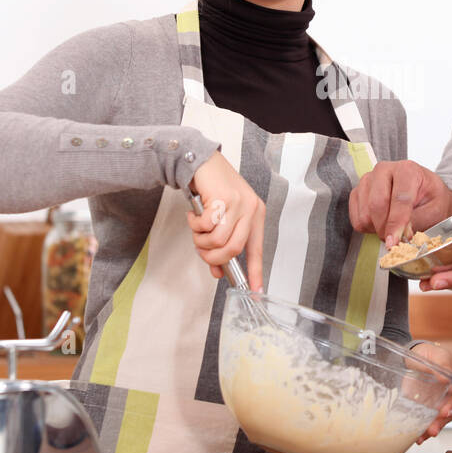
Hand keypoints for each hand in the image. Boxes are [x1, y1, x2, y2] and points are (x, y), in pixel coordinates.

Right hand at [185, 152, 264, 290]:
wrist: (202, 162)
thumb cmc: (213, 190)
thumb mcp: (223, 218)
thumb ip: (222, 243)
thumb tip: (218, 271)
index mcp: (255, 215)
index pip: (257, 249)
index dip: (256, 272)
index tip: (254, 291)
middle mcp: (251, 209)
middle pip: (234, 249)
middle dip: (213, 257)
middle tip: (203, 251)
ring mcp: (238, 203)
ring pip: (218, 240)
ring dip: (201, 241)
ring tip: (197, 229)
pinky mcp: (223, 199)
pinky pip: (206, 226)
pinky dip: (195, 225)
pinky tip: (194, 215)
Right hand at [348, 159, 451, 247]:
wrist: (424, 191)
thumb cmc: (431, 198)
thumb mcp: (436, 209)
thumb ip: (420, 220)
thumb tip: (401, 234)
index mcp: (407, 170)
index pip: (399, 198)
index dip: (396, 223)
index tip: (395, 241)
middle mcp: (384, 170)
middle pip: (377, 204)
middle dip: (385, 228)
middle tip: (396, 240)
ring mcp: (367, 180)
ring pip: (365, 214)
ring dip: (377, 229)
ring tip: (392, 227)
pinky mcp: (357, 192)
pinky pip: (357, 218)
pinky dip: (368, 227)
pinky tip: (381, 223)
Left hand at [408, 343, 451, 442]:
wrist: (413, 364)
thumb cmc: (430, 354)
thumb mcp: (436, 354)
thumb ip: (442, 365)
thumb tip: (445, 379)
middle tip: (445, 412)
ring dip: (443, 423)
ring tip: (431, 429)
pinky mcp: (442, 412)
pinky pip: (440, 423)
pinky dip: (430, 429)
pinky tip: (422, 435)